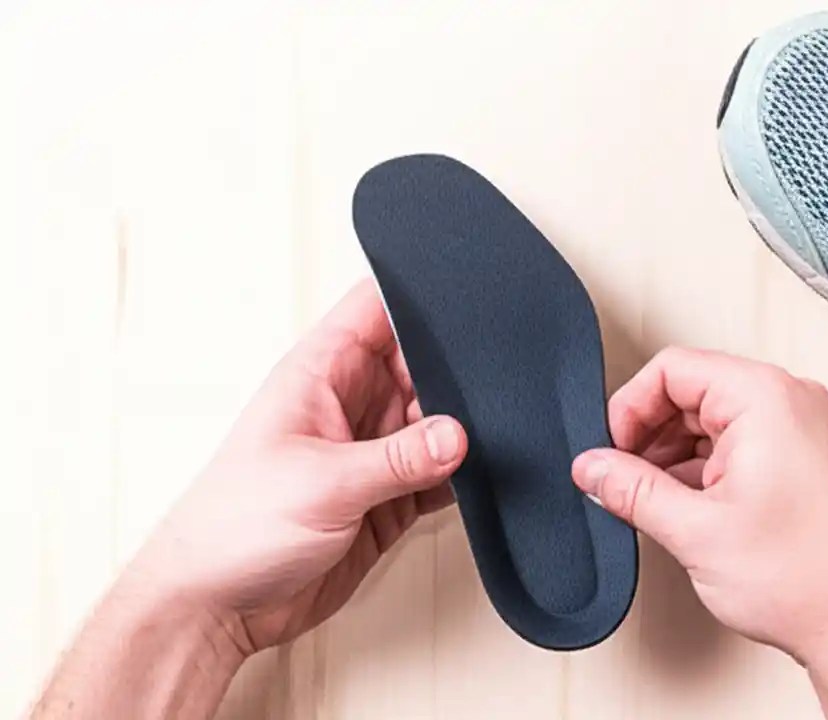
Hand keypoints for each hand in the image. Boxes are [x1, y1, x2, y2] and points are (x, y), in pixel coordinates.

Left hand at [126, 279, 467, 655]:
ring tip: (487, 441)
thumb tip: (457, 435)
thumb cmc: (234, 528)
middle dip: (456, 374)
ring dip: (463, 431)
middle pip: (421, 364)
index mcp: (322, 374)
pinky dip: (462, 477)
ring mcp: (371, 451)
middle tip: (485, 397)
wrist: (216, 606)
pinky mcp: (388, 498)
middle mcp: (350, 406)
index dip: (418, 299)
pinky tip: (476, 481)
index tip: (465, 308)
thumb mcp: (324, 483)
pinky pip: (440, 474)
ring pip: (437, 421)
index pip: (376, 309)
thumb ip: (399, 458)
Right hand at [571, 347, 827, 717]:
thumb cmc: (806, 580)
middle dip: (652, 434)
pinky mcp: (813, 460)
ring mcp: (808, 431)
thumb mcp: (695, 530)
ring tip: (655, 502)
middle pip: (696, 390)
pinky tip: (690, 509)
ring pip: (719, 420)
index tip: (612, 450)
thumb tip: (593, 468)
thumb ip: (632, 490)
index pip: (674, 368)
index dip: (630, 408)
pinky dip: (710, 468)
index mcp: (767, 398)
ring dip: (678, 455)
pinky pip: (747, 442)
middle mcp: (794, 403)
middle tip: (624, 479)